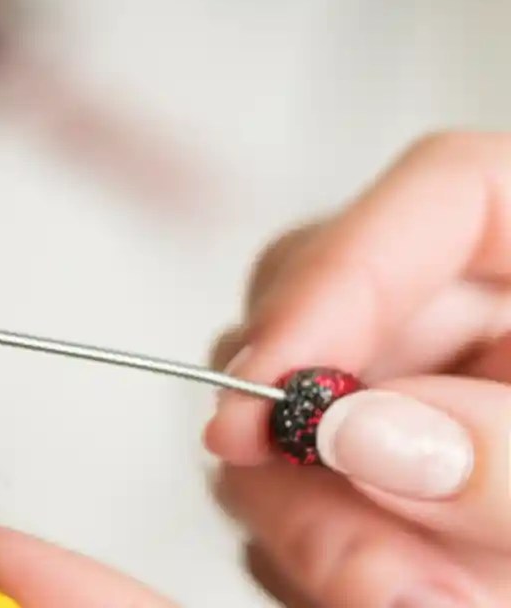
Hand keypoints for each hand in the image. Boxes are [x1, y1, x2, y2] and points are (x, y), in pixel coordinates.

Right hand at [205, 131, 510, 604]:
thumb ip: (510, 456)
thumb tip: (357, 431)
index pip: (438, 192)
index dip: (338, 272)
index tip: (272, 379)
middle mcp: (488, 315)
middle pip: (337, 303)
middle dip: (302, 423)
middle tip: (303, 514)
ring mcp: (434, 395)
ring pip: (293, 408)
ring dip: (312, 515)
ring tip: (393, 596)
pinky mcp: (389, 477)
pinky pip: (301, 492)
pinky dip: (318, 553)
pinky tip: (382, 590)